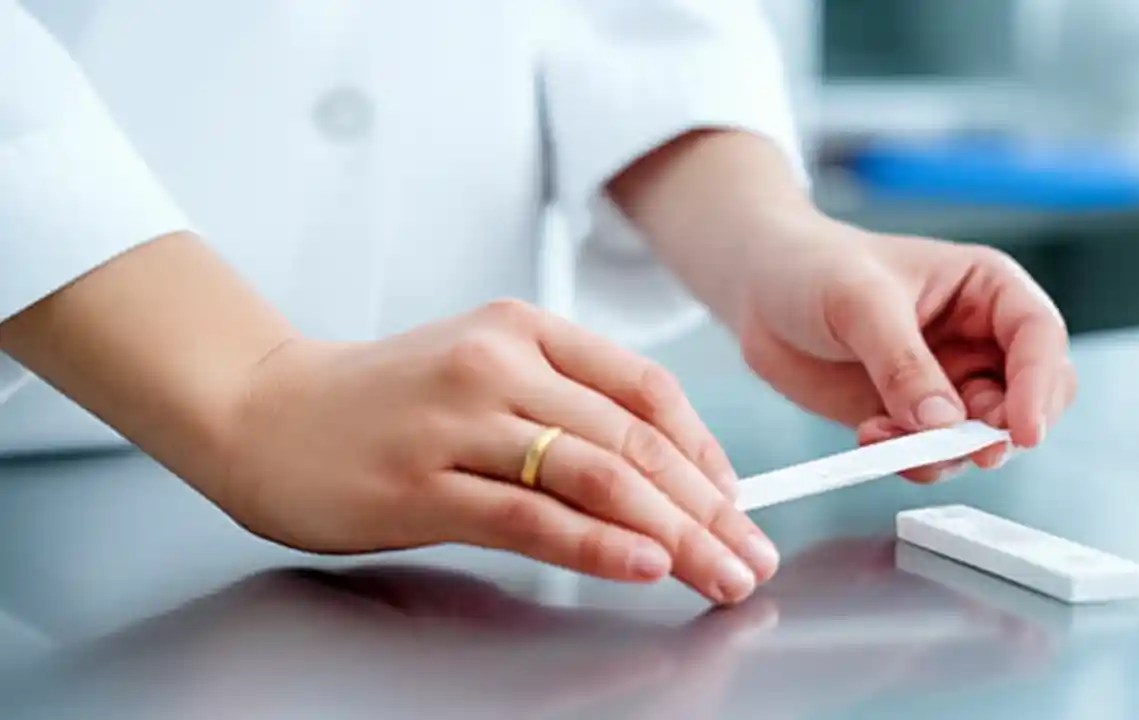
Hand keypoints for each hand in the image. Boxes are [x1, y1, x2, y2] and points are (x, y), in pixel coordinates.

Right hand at [217, 299, 777, 603]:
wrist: (263, 408)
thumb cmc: (382, 399)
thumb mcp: (480, 369)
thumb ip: (560, 404)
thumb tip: (660, 470)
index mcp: (521, 327)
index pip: (644, 388)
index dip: (705, 450)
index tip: (736, 500)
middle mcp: (496, 364)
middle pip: (634, 439)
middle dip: (708, 508)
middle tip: (749, 554)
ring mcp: (457, 422)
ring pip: (596, 477)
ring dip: (674, 534)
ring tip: (718, 573)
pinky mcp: (421, 483)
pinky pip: (531, 517)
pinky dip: (598, 545)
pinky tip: (644, 565)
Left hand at [738, 220, 1074, 481]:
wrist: (759, 288)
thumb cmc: (814, 265)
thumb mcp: (860, 301)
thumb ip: (903, 363)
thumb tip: (944, 421)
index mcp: (985, 289)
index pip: (1039, 337)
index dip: (1039, 385)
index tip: (1024, 430)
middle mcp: (977, 339)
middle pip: (1025, 398)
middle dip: (998, 429)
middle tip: (964, 448)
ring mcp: (945, 382)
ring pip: (978, 436)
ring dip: (943, 452)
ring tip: (884, 435)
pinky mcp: (907, 417)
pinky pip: (929, 454)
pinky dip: (907, 458)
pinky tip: (868, 438)